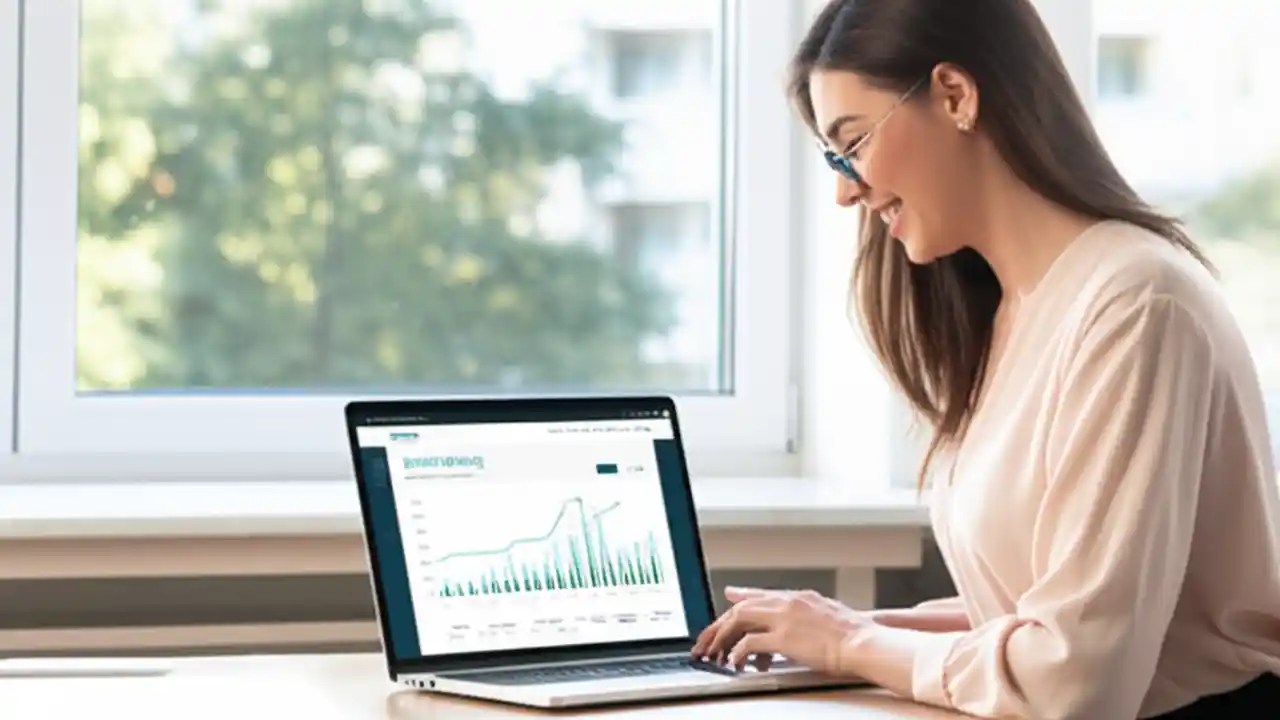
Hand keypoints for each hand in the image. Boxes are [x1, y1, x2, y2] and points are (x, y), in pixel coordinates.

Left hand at [690, 586, 872, 674]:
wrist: (864, 642)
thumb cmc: (854, 634)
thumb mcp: (828, 614)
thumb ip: (808, 614)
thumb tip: (799, 623)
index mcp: (798, 597)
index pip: (761, 594)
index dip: (741, 596)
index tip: (729, 597)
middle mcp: (787, 603)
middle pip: (742, 607)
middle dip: (720, 624)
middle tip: (708, 640)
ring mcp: (784, 618)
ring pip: (739, 620)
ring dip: (723, 637)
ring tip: (715, 653)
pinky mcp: (784, 638)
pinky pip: (749, 643)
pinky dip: (738, 653)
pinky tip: (735, 662)